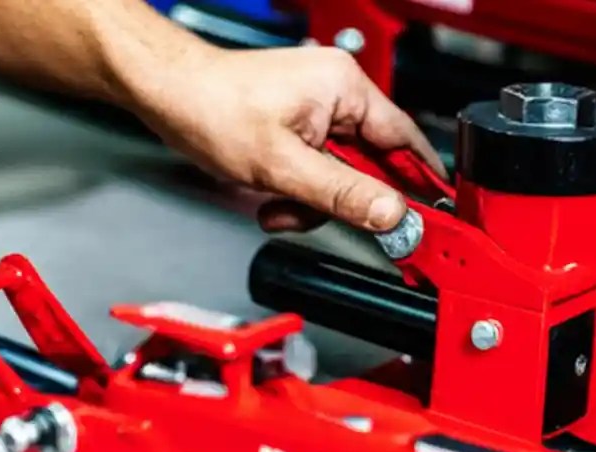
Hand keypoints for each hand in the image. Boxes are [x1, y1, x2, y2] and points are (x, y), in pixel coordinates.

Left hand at [129, 44, 445, 233]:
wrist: (167, 95)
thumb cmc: (212, 109)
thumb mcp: (282, 166)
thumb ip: (341, 194)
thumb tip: (391, 215)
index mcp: (346, 88)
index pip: (406, 142)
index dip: (419, 185)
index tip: (428, 220)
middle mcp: (339, 92)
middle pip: (373, 164)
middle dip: (344, 200)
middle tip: (322, 218)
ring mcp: (320, 107)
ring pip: (343, 173)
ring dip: (315, 201)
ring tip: (280, 206)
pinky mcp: (301, 123)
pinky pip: (320, 167)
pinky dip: (300, 190)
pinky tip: (274, 196)